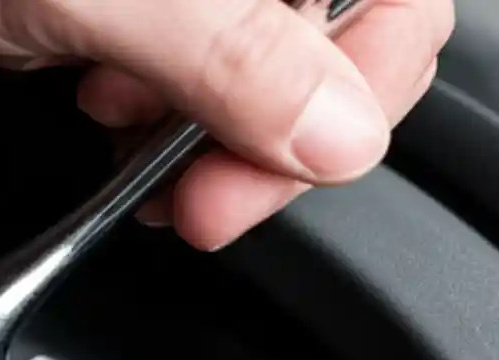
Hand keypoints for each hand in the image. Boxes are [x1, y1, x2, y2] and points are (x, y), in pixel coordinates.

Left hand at [0, 0, 454, 249]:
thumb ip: (224, 55)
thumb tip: (337, 135)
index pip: (392, 10)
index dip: (359, 100)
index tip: (277, 171)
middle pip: (327, 56)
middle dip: (264, 144)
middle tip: (199, 202)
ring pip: (253, 79)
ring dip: (203, 140)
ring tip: (130, 146)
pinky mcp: (135, 9)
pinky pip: (185, 78)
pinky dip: (155, 122)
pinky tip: (106, 116)